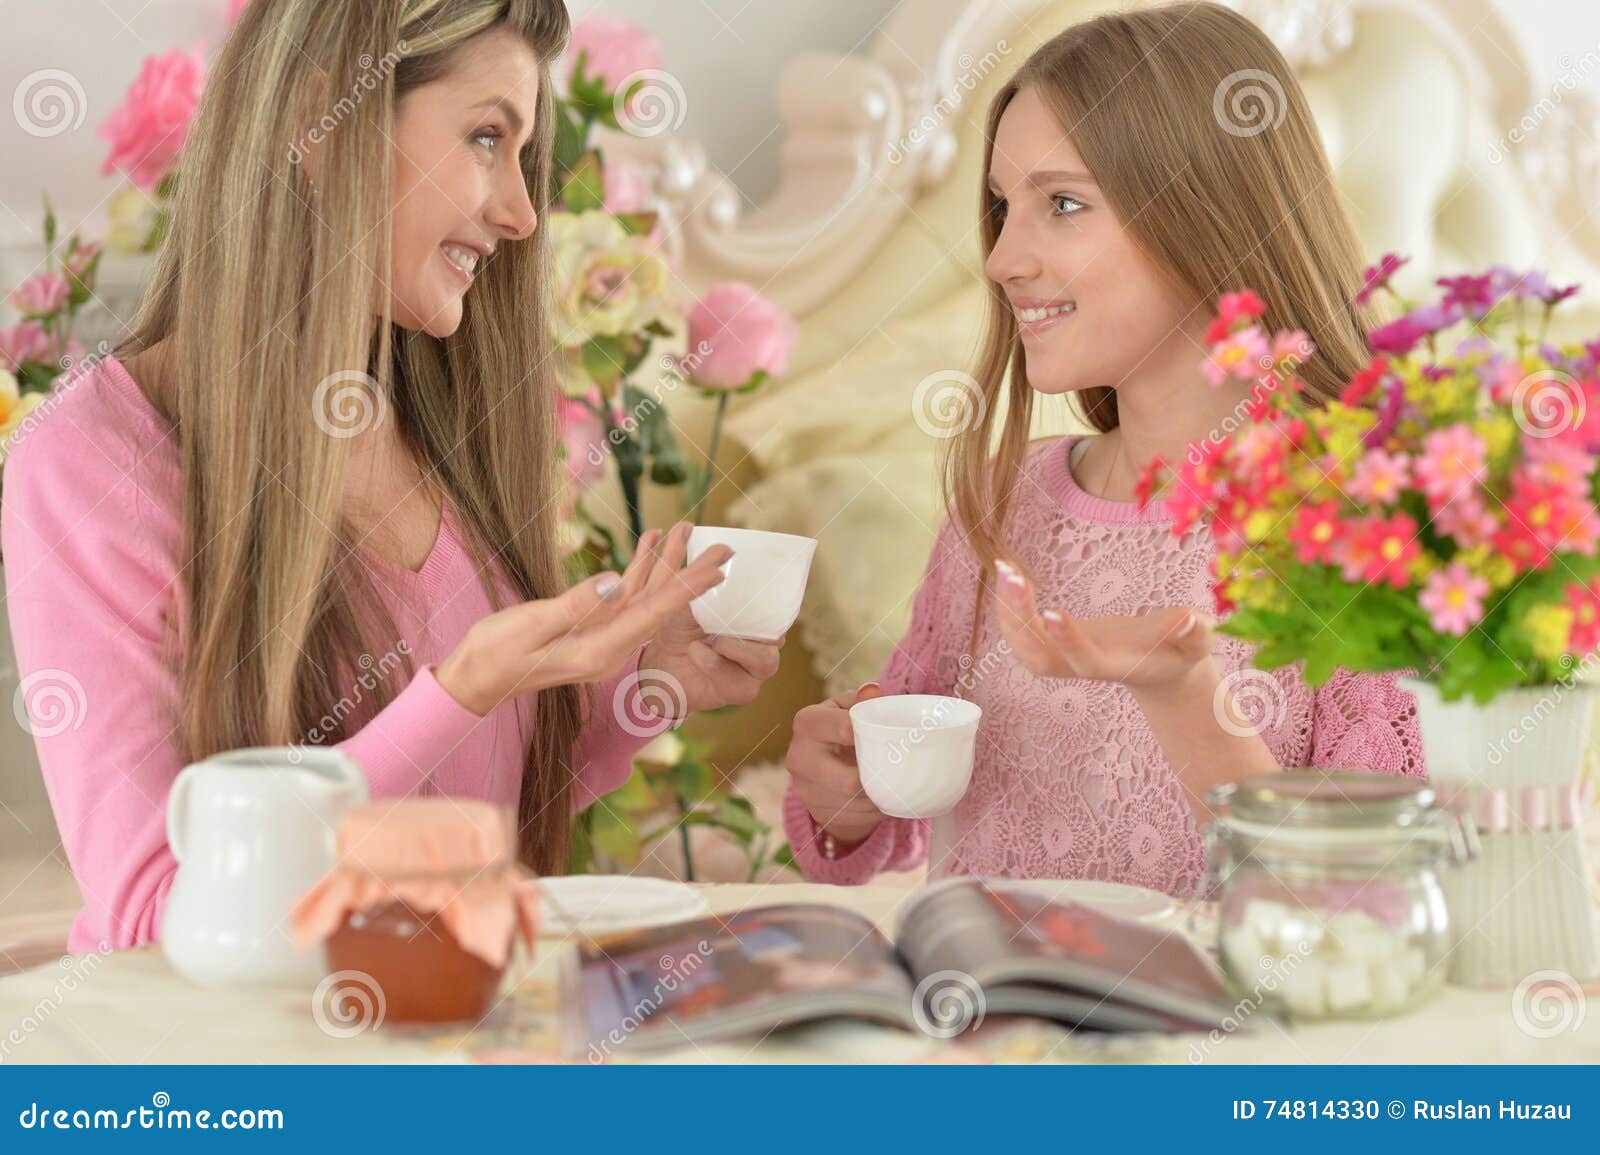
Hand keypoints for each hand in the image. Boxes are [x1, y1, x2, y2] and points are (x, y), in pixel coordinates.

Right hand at [435, 522, 732, 715]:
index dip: (687, 590)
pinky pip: (623, 596)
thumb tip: (616, 582)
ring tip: (690, 533)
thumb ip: (574, 606)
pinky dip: (638, 570)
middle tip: (726, 550)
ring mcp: (601, 639)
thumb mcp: (530, 627)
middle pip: (660, 607)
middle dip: (693, 577)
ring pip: (644, 598)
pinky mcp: (589, 628)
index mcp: (599, 652)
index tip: (717, 570)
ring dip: (667, 566)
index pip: (653, 615)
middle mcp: (609, 647)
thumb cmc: (494, 656)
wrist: (474, 680)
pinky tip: (650, 545)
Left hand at [640, 574, 784, 717]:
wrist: (658, 668)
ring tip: (714, 639)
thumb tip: (722, 548)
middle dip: (758, 625)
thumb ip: (706, 577)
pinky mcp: (742, 691)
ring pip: (766, 658)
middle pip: (778, 634)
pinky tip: (696, 652)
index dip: (776, 598)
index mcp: (754, 619)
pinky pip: (739, 679)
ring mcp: (754, 670)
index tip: (763, 583)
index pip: (778, 608)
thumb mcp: (689, 599)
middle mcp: (761, 644)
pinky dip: (715, 664)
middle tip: (733, 615)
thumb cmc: (678, 630)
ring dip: (737, 647)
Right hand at [784, 680, 886, 844]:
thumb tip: (873, 691)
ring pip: (853, 804)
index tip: (893, 740)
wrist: (821, 763)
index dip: (874, 735)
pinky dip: (872, 812)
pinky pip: (852, 817)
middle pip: (848, 781)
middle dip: (876, 781)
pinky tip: (883, 801)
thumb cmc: (841, 729)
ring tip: (894, 789)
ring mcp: (803, 787)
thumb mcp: (848, 708)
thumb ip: (863, 700)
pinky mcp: (813, 809)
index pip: (845, 728)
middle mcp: (797, 756)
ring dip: (878, 800)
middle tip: (896, 775)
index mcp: (807, 722)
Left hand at [992, 558, 1214, 688]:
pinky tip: (1006, 571)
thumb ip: (1195, 634)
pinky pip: (1023, 631)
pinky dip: (1009, 604)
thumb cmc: (1182, 652)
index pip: (1085, 661)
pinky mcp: (1056, 643)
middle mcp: (1083, 667)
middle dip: (1020, 620)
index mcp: (1117, 667)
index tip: (1050, 612)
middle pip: (1041, 656)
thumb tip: (1186, 621)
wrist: (1160, 668)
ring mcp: (1065, 658)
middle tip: (1010, 577)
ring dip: (1008, 610)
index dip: (1067, 640)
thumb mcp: (1198, 643)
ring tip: (1004, 569)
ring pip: (1024, 646)